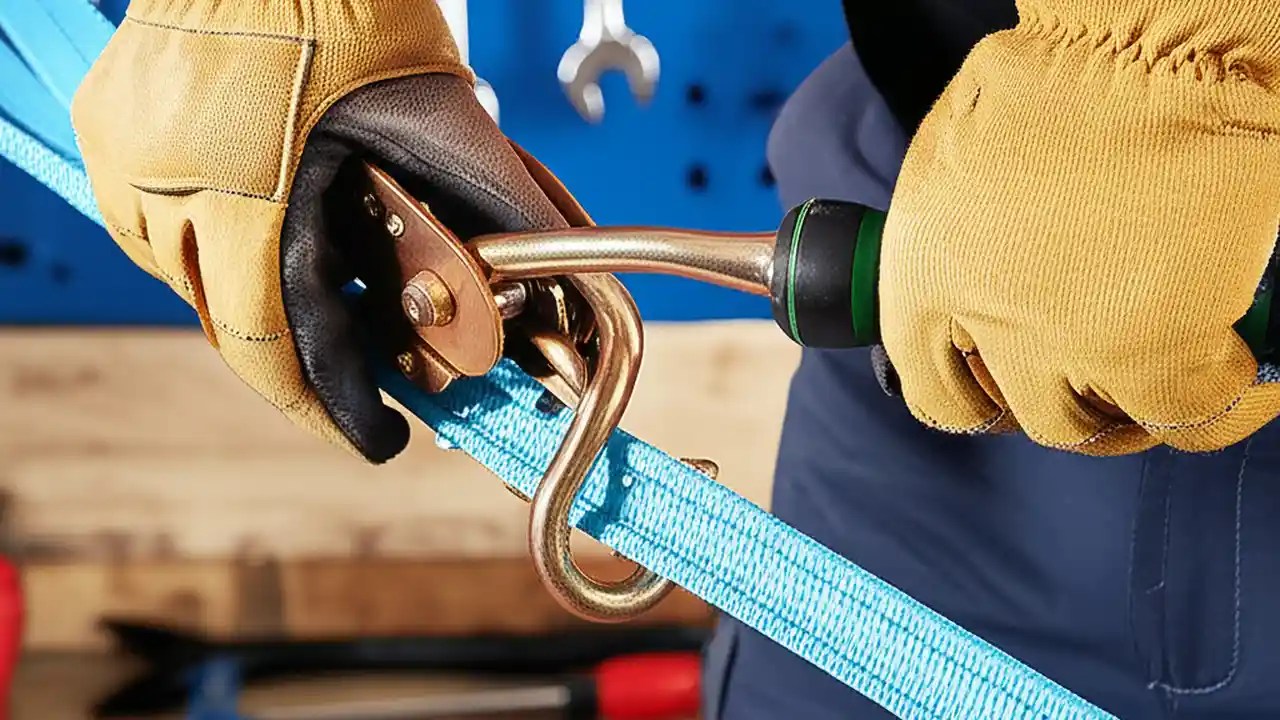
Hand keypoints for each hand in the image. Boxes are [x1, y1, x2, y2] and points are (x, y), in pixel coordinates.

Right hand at [72, 2, 573, 461]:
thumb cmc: (358, 5)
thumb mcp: (444, 113)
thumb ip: (504, 205)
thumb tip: (568, 280)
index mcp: (244, 191)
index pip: (277, 344)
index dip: (334, 406)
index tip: (380, 440)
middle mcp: (163, 186)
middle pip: (237, 324)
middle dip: (311, 358)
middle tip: (372, 378)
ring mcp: (125, 159)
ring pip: (194, 283)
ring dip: (268, 303)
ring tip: (335, 303)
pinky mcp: (110, 132)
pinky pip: (163, 229)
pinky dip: (225, 249)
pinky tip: (281, 238)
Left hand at [879, 0, 1279, 453]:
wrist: (1147, 42)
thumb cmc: (1062, 72)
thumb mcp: (963, 155)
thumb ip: (961, 234)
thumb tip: (988, 270)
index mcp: (920, 274)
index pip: (935, 391)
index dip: (985, 400)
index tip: (1020, 390)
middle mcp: (982, 323)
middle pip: (1030, 415)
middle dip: (1078, 404)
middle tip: (1116, 375)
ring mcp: (1066, 345)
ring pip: (1105, 427)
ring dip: (1143, 411)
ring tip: (1183, 371)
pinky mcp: (1155, 350)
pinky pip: (1194, 415)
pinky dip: (1230, 404)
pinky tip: (1251, 374)